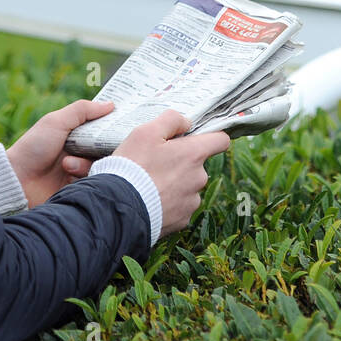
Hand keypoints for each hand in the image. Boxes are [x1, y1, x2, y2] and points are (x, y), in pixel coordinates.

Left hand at [5, 99, 112, 207]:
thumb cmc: (33, 148)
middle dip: (103, 147)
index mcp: (77, 134)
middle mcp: (82, 151)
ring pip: (102, 165)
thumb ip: (82, 110)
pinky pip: (95, 182)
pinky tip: (70, 176)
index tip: (126, 124)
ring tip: (67, 165)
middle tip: (96, 147)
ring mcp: (81, 170)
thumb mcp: (56, 122)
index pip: (103, 128)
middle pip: (107, 148)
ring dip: (85, 164)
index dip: (114, 126)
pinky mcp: (80, 188)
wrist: (17, 181)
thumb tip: (110, 105)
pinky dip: (85, 177)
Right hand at [113, 109, 230, 238]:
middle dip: (182, 163)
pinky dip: (169, 203)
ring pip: (188, 187)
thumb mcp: (145, 132)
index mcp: (194, 154)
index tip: (195, 139)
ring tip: (150, 184)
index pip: (221, 140)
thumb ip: (171, 120)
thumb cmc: (132, 167)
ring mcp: (192, 201)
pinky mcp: (183, 220)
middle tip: (156, 163)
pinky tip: (151, 200)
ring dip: (175, 184)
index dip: (210, 136)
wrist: (119, 208)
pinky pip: (180, 207)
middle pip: (198, 165)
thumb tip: (186, 122)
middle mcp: (199, 178)